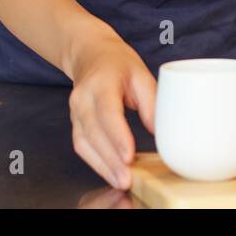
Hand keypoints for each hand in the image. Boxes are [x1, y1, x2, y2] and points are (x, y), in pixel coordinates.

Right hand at [67, 32, 156, 189]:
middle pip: (93, 132)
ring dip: (102, 165)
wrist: (90, 54)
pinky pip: (81, 146)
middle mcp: (82, 97)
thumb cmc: (118, 63)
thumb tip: (160, 132)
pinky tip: (110, 173)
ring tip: (121, 181)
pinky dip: (95, 162)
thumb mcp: (141, 74)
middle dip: (110, 159)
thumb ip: (151, 101)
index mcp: (101, 82)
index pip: (106, 111)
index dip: (117, 135)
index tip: (129, 155)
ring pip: (84, 143)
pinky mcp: (76, 123)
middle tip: (127, 178)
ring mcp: (75, 111)